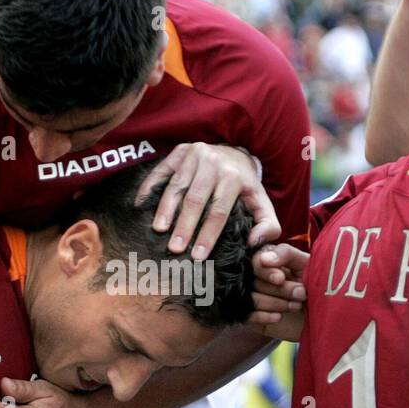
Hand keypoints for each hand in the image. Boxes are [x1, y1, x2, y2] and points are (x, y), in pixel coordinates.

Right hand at [139, 143, 278, 258]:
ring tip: (158, 230)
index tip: (198, 256)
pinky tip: (141, 206)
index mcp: (234, 177)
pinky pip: (160, 171)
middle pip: (196, 199)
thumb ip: (267, 226)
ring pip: (176, 186)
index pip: (219, 210)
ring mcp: (194, 155)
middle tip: (174, 249)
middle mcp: (214, 163)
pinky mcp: (178, 152)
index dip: (208, 234)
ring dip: (165, 209)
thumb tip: (254, 244)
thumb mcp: (262, 203)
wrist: (233, 153)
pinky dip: (149, 188)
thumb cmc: (244, 186)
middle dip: (184, 226)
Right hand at [250, 243, 307, 340]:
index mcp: (264, 256)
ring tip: (296, 305)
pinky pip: (248, 315)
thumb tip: (264, 259)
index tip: (280, 279)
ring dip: (275, 303)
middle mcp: (252, 273)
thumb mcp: (303, 262)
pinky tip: (278, 317)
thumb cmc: (310, 280)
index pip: (255, 261)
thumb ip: (285, 254)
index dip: (266, 271)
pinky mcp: (249, 312)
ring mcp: (248, 293)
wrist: (317, 308)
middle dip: (280, 289)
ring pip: (251, 298)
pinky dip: (264, 316)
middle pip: (254, 281)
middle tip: (301, 293)